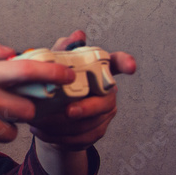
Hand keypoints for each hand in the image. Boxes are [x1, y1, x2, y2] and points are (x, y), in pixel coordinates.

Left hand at [26, 29, 135, 150]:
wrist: (50, 116)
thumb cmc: (56, 84)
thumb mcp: (55, 65)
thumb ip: (64, 50)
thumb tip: (77, 35)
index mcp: (99, 71)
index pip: (117, 63)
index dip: (126, 63)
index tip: (131, 66)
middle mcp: (107, 93)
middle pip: (106, 102)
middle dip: (88, 108)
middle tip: (69, 111)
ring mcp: (104, 115)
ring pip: (91, 124)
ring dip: (67, 125)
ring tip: (44, 122)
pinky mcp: (96, 132)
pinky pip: (82, 138)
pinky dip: (61, 138)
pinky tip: (44, 132)